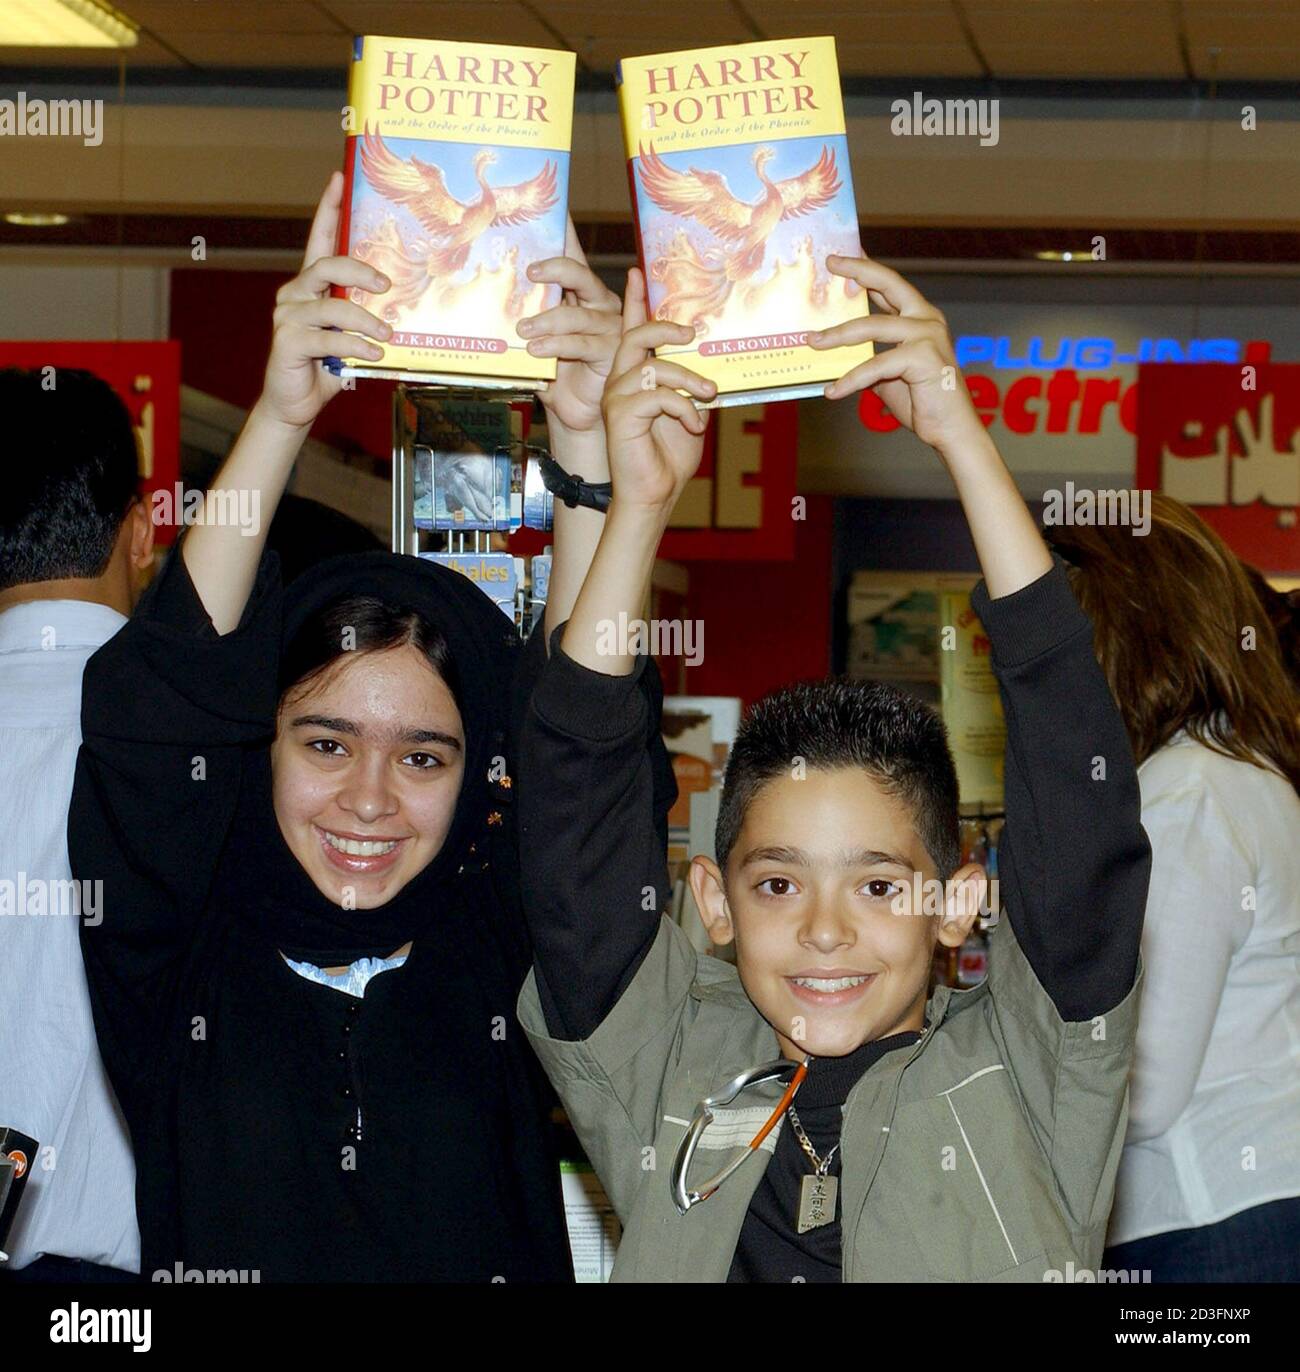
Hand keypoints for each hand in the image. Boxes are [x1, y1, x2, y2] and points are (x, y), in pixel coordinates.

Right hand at [256, 172, 393, 431]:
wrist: (296, 403)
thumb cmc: (327, 366)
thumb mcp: (351, 335)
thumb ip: (364, 315)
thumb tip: (403, 307)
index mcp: (311, 285)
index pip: (318, 239)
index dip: (328, 209)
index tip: (338, 178)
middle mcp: (295, 293)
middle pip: (328, 266)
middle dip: (361, 271)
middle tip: (387, 285)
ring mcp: (287, 315)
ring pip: (332, 306)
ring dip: (365, 319)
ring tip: (387, 333)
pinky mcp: (286, 340)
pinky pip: (327, 337)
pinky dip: (355, 344)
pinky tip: (372, 353)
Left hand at [518, 217, 622, 434]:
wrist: (572, 411)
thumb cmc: (551, 371)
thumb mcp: (533, 340)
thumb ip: (521, 317)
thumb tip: (482, 296)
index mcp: (577, 292)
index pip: (570, 254)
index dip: (563, 230)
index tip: (552, 207)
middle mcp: (598, 302)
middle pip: (580, 274)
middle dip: (556, 268)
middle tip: (530, 272)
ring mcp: (609, 325)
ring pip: (578, 313)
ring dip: (548, 320)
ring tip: (524, 331)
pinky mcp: (612, 351)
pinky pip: (584, 343)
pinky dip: (559, 345)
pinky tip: (538, 351)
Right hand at [600, 268, 716, 510]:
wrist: (656, 493)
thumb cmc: (670, 456)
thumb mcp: (690, 412)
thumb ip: (691, 385)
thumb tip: (707, 362)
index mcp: (636, 376)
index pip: (633, 331)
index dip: (634, 302)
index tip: (639, 273)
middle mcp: (620, 381)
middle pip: (636, 336)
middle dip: (667, 329)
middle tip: (694, 334)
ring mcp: (617, 396)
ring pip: (655, 367)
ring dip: (690, 380)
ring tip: (709, 396)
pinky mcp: (620, 414)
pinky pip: (657, 394)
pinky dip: (683, 407)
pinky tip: (693, 424)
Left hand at [809, 255, 984, 458]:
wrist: (951, 429)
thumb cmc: (922, 402)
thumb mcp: (887, 376)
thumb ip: (867, 360)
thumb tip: (833, 357)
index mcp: (920, 318)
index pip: (889, 286)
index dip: (865, 268)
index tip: (841, 255)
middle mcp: (926, 319)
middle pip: (888, 283)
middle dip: (857, 269)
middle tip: (830, 261)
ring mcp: (927, 335)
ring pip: (872, 327)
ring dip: (837, 335)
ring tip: (812, 342)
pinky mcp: (923, 357)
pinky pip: (876, 365)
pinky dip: (851, 379)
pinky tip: (833, 391)